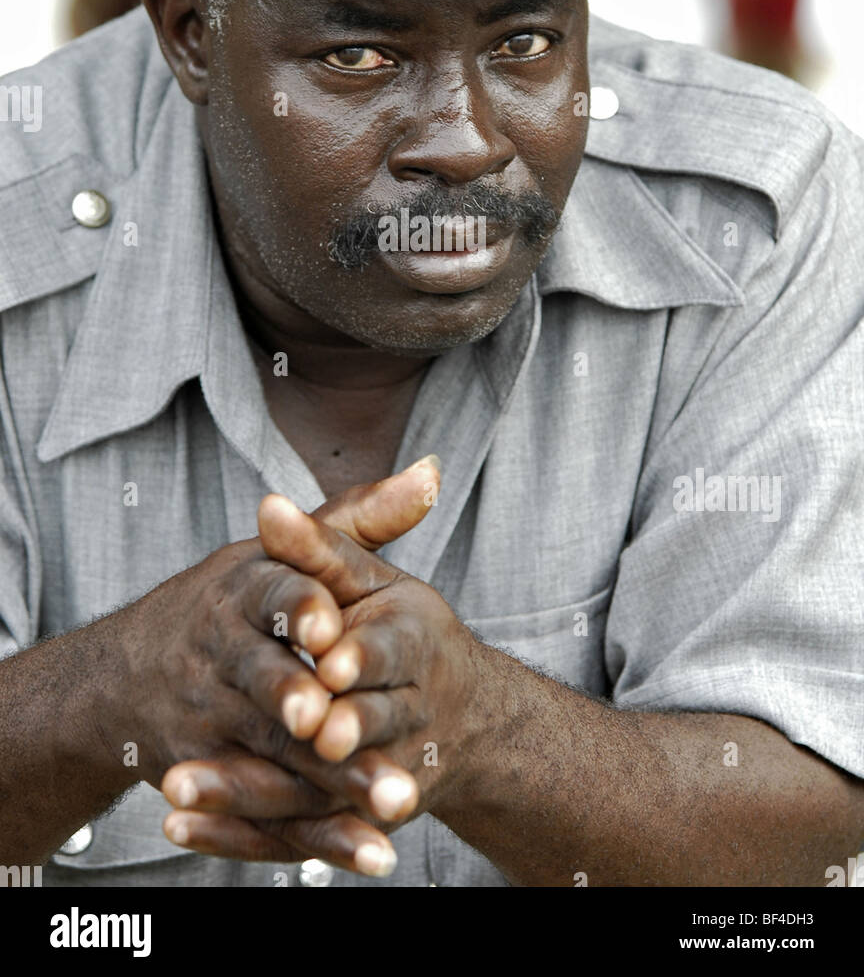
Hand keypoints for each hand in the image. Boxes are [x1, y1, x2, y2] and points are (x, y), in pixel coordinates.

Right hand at [109, 457, 438, 875]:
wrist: (126, 677)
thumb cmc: (229, 603)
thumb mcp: (281, 552)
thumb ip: (358, 518)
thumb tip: (432, 473)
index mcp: (240, 592)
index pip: (269, 596)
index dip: (299, 611)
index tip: (329, 626)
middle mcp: (216, 656)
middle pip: (267, 684)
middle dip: (304, 707)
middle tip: (339, 726)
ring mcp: (207, 724)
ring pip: (273, 756)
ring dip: (328, 784)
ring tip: (390, 802)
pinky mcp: (211, 779)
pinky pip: (269, 812)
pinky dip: (319, 837)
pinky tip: (372, 853)